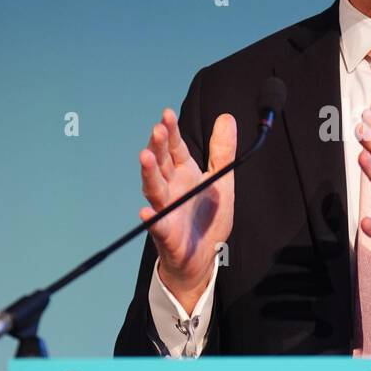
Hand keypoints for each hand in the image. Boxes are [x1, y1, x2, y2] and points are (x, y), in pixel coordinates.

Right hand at [138, 108, 236, 313]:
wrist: (203, 256)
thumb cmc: (208, 217)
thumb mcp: (222, 181)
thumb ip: (222, 151)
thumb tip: (226, 118)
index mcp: (183, 174)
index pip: (174, 148)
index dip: (171, 131)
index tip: (167, 114)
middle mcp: (171, 188)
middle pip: (161, 163)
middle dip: (158, 146)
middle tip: (157, 128)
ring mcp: (166, 210)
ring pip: (154, 189)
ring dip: (148, 173)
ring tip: (145, 157)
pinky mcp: (167, 234)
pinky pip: (158, 226)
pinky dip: (151, 219)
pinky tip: (145, 211)